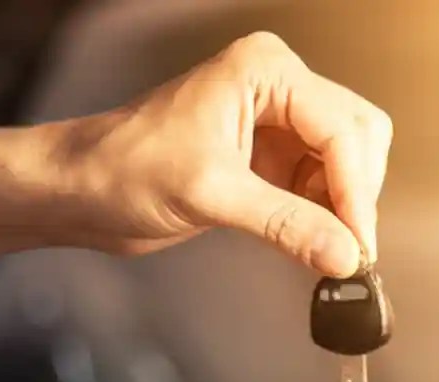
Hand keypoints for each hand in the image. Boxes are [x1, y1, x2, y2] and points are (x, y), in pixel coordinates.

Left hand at [41, 32, 391, 276]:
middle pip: (357, 138)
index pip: (340, 127)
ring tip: (328, 252)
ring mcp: (276, 122)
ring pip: (345, 163)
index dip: (355, 190)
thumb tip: (344, 255)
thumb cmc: (123, 168)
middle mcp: (277, 88)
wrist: (80, 190)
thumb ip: (285, 224)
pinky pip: (320, 185)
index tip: (358, 245)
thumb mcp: (211, 195)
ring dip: (342, 209)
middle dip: (356, 195)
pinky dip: (323, 216)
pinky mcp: (268, 158)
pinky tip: (312, 244)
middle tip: (349, 250)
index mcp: (265, 71)